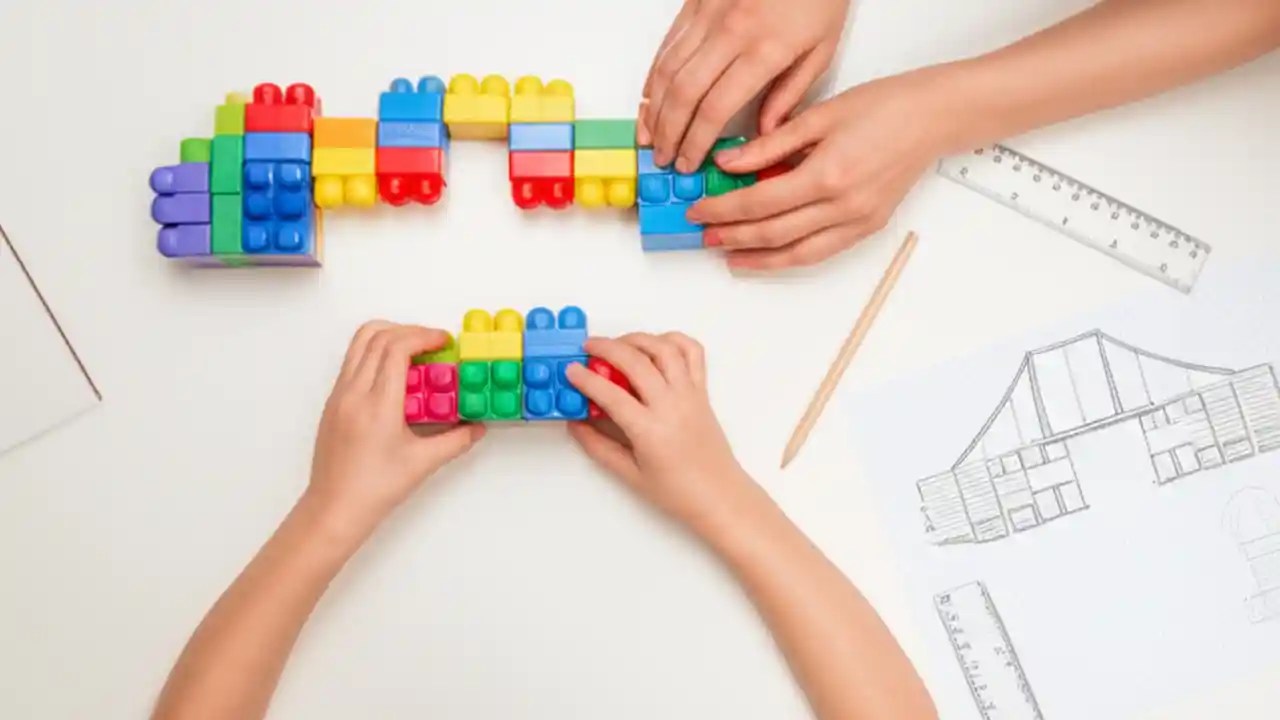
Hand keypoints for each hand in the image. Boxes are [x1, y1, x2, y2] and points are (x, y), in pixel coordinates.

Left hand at [306, 322, 484, 535]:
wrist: (334, 509)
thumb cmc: (375, 489)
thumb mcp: (423, 463)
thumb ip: (456, 440)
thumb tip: (477, 427)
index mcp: (377, 404)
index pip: (396, 348)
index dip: (423, 335)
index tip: (444, 341)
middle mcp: (353, 392)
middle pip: (376, 335)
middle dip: (408, 330)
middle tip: (432, 342)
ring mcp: (338, 395)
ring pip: (359, 344)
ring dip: (388, 338)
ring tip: (413, 353)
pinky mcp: (332, 403)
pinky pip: (353, 362)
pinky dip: (375, 355)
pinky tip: (395, 378)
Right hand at [565, 333, 755, 535]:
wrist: (719, 495)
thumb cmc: (678, 491)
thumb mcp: (629, 474)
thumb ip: (598, 446)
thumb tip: (576, 423)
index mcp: (650, 430)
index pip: (611, 394)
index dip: (586, 378)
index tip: (570, 370)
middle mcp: (671, 405)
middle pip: (636, 361)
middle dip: (607, 347)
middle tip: (587, 347)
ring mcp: (690, 394)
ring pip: (665, 348)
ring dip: (638, 339)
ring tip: (619, 344)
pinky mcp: (703, 391)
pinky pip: (693, 353)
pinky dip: (674, 340)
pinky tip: (655, 345)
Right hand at [640, 0, 850, 173]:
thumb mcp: (821, 49)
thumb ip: (790, 94)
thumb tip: (763, 135)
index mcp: (763, 50)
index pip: (715, 109)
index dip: (696, 142)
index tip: (690, 164)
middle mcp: (729, 32)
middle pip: (683, 94)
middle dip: (669, 133)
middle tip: (664, 159)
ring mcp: (707, 14)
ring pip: (667, 69)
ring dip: (653, 109)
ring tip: (649, 137)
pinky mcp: (695, 1)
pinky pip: (667, 44)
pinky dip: (654, 75)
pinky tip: (651, 98)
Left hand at [691, 68, 951, 269]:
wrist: (933, 118)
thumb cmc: (884, 107)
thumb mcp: (819, 116)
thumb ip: (770, 144)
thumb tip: (728, 163)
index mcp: (827, 174)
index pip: (759, 202)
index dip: (723, 209)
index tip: (698, 210)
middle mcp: (843, 205)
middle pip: (774, 232)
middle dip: (733, 237)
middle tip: (704, 236)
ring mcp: (858, 221)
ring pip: (798, 253)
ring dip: (759, 258)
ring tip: (730, 255)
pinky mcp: (868, 227)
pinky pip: (821, 252)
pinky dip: (791, 258)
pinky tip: (770, 255)